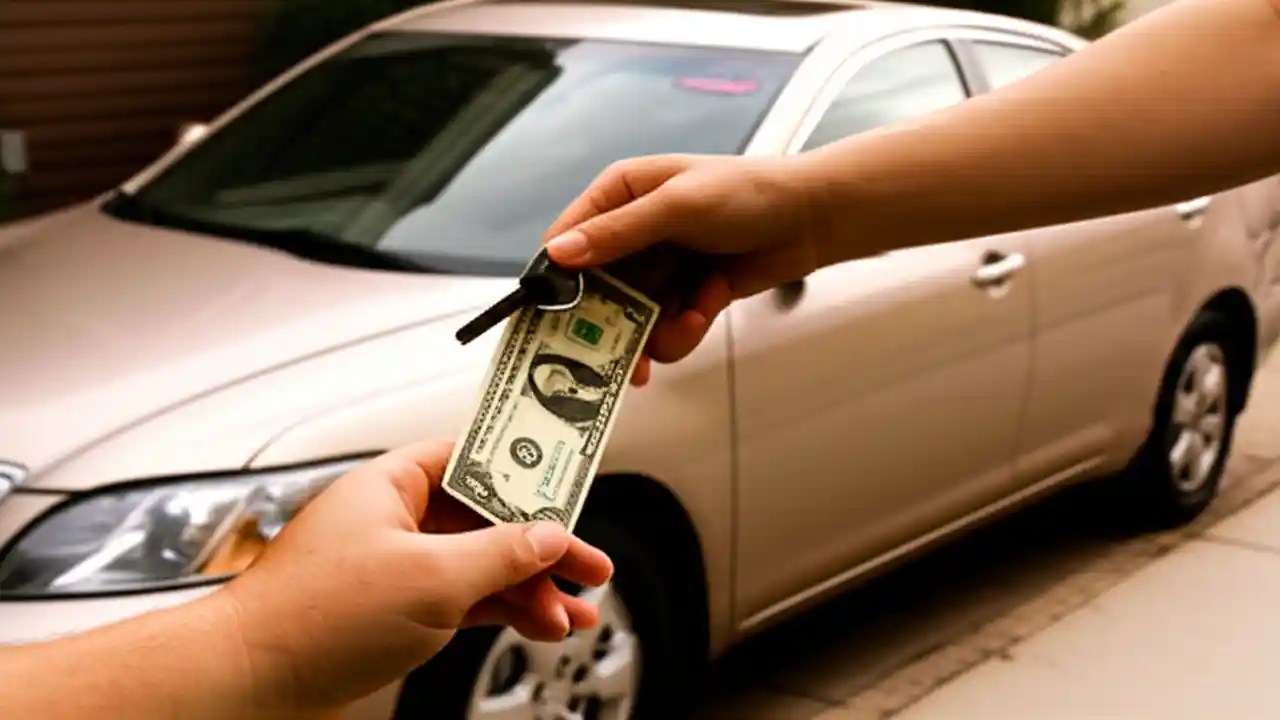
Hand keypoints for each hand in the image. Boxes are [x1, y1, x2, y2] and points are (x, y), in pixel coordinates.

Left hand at [215, 440, 613, 716]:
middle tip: (586, 565)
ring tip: (569, 612)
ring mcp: (392, 567)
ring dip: (525, 588)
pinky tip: (530, 623)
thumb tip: (545, 536)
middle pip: (484, 519)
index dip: (525, 474)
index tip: (567, 486)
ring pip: (477, 565)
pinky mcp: (390, 610)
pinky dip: (498, 611)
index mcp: (392, 484)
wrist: (250, 682)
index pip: (473, 460)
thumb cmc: (310, 617)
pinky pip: (460, 599)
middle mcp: (392, 519)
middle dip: (539, 547)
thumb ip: (499, 553)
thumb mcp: (431, 577)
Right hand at [543, 154, 827, 381]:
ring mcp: (658, 266)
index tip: (555, 318)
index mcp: (619, 194)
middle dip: (610, 324)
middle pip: (593, 292)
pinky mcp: (683, 295)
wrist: (811, 218)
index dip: (557, 279)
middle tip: (623, 355)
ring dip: (658, 330)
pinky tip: (710, 303)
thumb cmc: (748, 193)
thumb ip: (618, 233)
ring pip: (629, 319)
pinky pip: (663, 328)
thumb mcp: (677, 207)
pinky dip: (685, 327)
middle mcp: (631, 231)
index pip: (565, 240)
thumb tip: (559, 253)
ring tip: (692, 318)